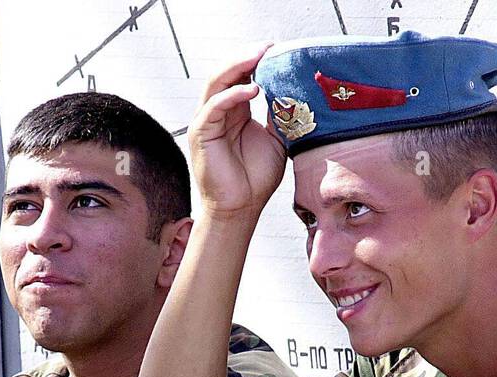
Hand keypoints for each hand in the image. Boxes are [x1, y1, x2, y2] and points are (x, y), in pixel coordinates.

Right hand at [189, 44, 286, 217]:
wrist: (241, 208)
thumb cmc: (255, 179)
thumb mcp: (276, 138)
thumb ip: (280, 115)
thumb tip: (296, 92)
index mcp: (234, 110)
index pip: (241, 75)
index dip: (257, 61)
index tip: (279, 50)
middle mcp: (218, 111)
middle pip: (227, 72)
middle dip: (248, 56)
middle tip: (270, 47)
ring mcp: (207, 121)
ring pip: (217, 82)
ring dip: (238, 66)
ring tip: (260, 57)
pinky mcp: (200, 133)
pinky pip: (214, 106)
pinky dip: (232, 94)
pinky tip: (252, 89)